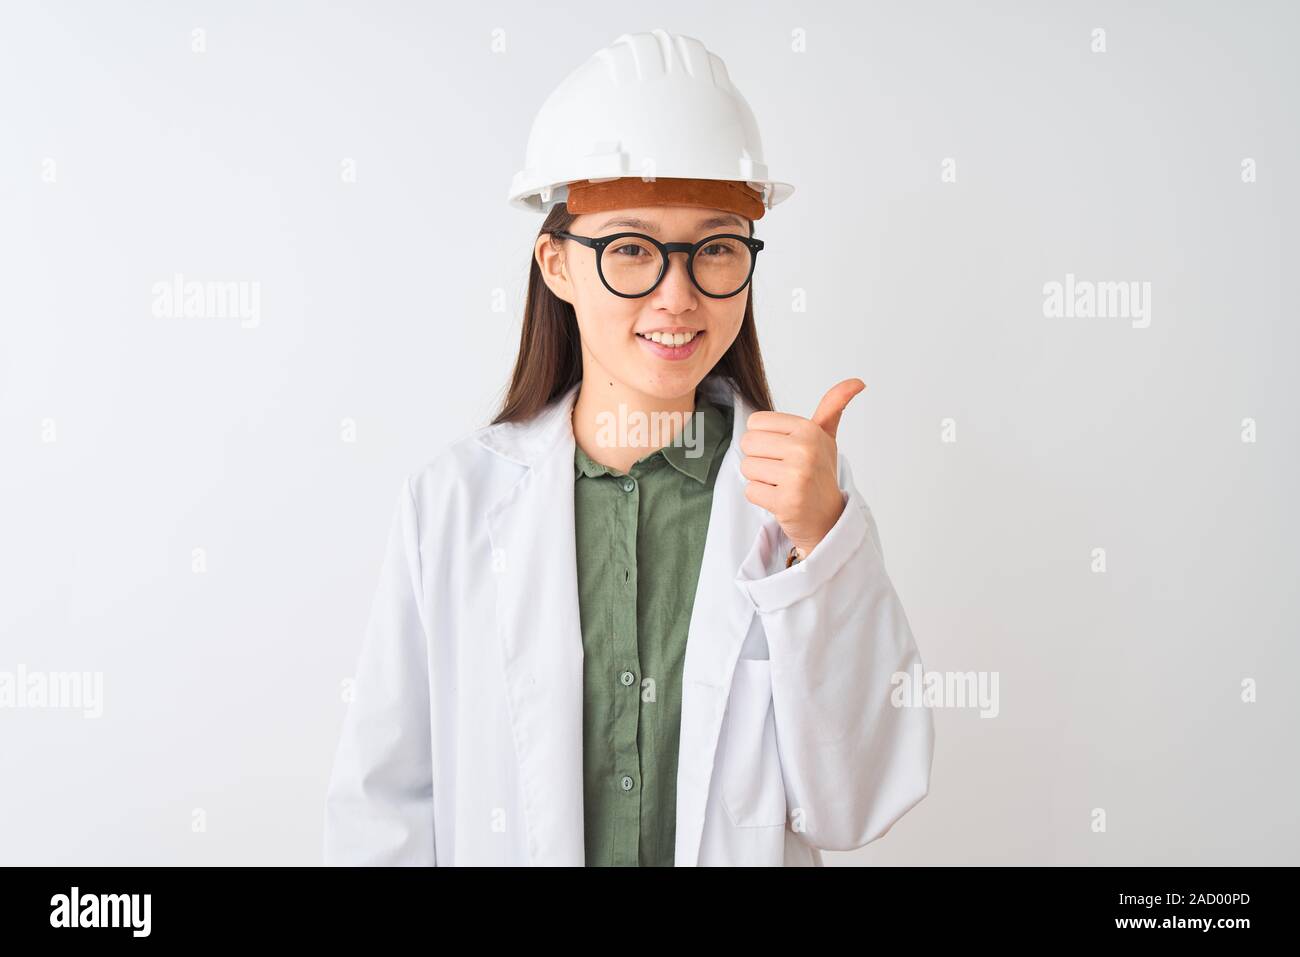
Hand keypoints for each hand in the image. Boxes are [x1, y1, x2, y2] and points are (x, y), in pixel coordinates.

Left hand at [739, 378, 864, 558]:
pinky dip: (761, 498)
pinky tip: (781, 499)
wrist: (828, 518)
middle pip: (748, 444)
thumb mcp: (825, 437)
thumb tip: (857, 382)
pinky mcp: (786, 501)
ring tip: (782, 484)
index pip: (755, 422)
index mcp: (809, 430)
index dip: (764, 439)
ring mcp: (796, 476)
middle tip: (781, 470)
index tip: (784, 451)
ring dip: (760, 479)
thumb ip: (833, 406)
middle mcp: (805, 450)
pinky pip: (751, 491)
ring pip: (747, 467)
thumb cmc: (819, 474)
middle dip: (759, 459)